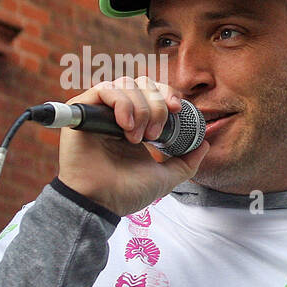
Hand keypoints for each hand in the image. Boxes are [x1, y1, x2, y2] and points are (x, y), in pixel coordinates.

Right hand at [57, 77, 207, 216]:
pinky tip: (125, 126)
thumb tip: (205, 144)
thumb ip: (186, 161)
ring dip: (140, 108)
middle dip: (156, 105)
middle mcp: (117, 114)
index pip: (153, 92)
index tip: (177, 109)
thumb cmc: (127, 192)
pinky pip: (104, 89)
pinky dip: (122, 104)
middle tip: (155, 134)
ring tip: (137, 138)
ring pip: (126, 84)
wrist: (101, 202)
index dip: (167, 94)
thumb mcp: (166, 176)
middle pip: (142, 84)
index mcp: (136, 124)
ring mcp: (99, 112)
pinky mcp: (82, 111)